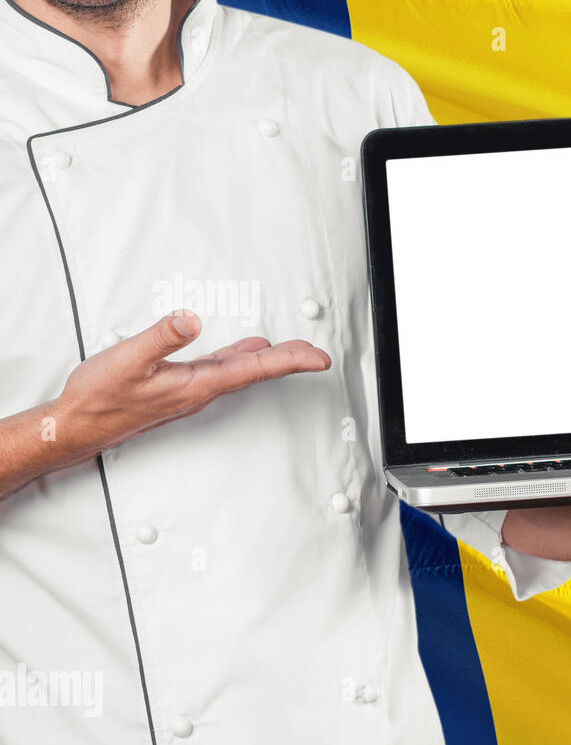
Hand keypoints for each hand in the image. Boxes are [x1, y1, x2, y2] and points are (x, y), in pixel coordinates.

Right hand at [54, 310, 330, 456]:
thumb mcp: (128, 360)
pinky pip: (219, 370)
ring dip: (267, 359)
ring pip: (239, 371)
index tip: (319, 358)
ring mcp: (190, 389)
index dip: (291, 361)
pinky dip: (239, 358)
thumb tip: (189, 318)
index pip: (256, 369)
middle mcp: (200, 389)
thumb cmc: (100, 399)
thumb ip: (161, 337)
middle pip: (256, 371)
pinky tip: (243, 351)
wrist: (77, 425)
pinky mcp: (178, 386)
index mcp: (197, 383)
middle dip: (289, 360)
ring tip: (291, 350)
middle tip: (316, 353)